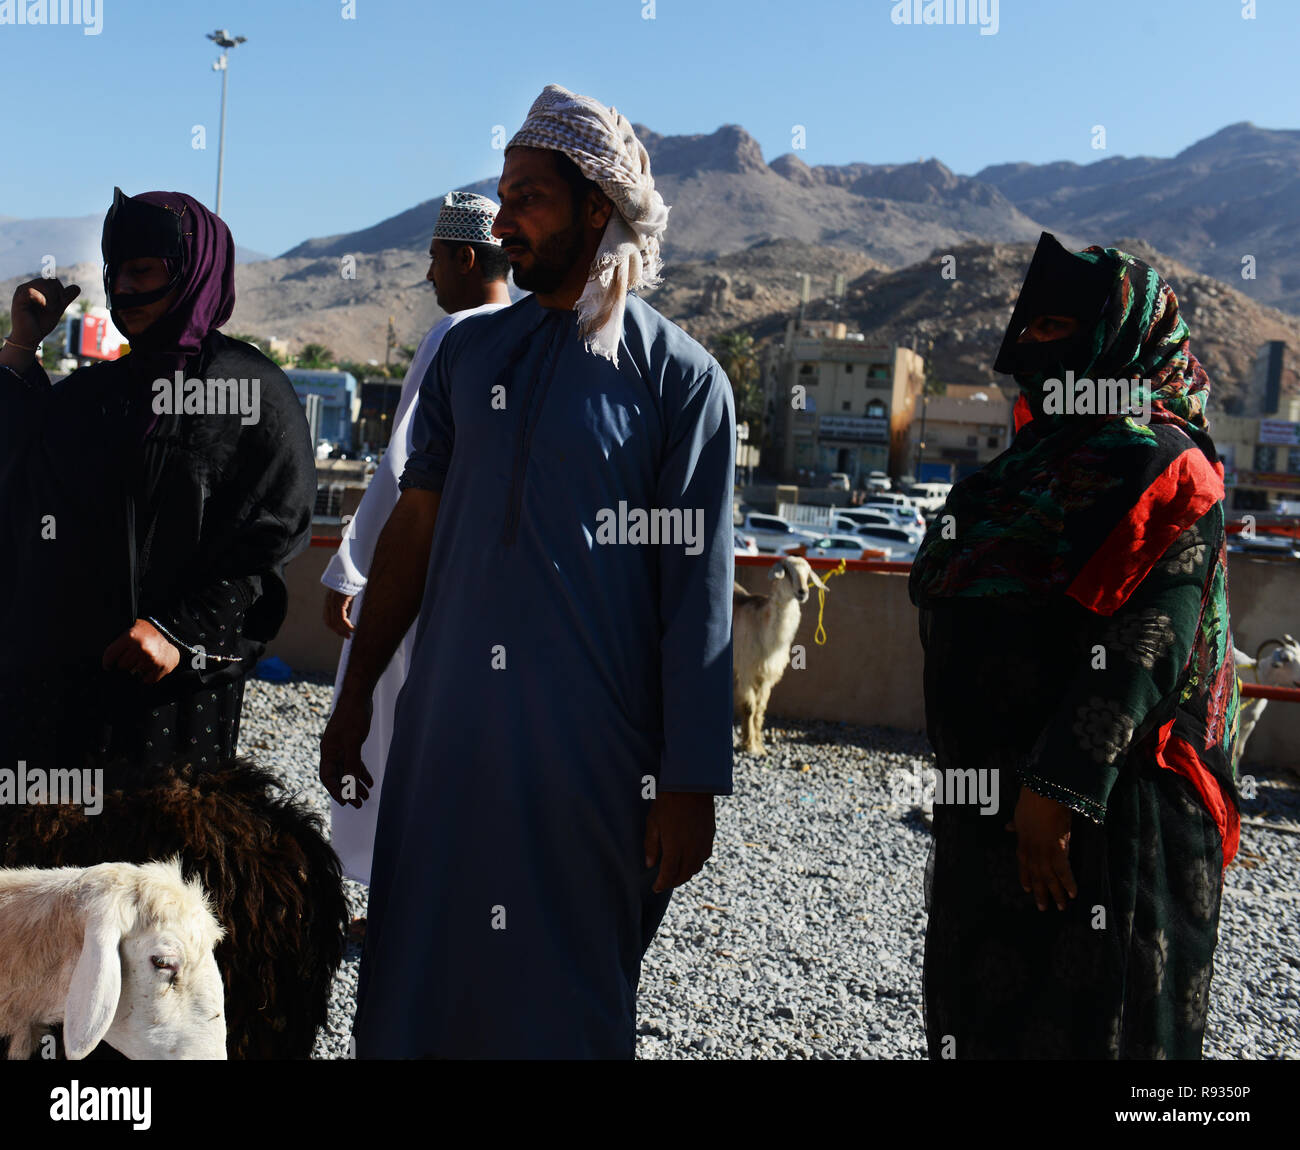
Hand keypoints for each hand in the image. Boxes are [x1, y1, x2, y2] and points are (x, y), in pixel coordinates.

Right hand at [9, 277, 79, 344]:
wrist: (31, 337)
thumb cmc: (41, 323)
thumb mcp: (57, 308)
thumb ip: (65, 298)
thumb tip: (77, 287)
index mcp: (35, 288)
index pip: (53, 281)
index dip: (62, 291)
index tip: (61, 304)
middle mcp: (28, 287)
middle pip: (51, 281)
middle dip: (59, 295)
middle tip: (55, 308)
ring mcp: (22, 291)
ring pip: (44, 283)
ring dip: (52, 298)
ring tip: (49, 309)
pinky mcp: (18, 298)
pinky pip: (33, 291)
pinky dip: (44, 300)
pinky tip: (44, 308)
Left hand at [101, 619, 179, 684]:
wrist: (174, 634)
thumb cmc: (150, 632)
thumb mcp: (133, 628)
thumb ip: (120, 640)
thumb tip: (107, 657)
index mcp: (131, 637)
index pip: (110, 655)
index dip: (107, 662)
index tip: (108, 665)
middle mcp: (141, 648)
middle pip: (121, 665)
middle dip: (125, 663)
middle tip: (133, 657)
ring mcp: (151, 660)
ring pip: (133, 673)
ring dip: (136, 669)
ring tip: (143, 660)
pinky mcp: (160, 669)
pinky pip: (146, 680)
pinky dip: (147, 676)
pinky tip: (150, 666)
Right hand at [320, 688, 373, 807]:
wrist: (358, 696)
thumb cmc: (353, 716)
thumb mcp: (353, 742)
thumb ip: (351, 763)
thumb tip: (350, 783)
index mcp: (328, 751)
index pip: (328, 777)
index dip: (336, 791)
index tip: (346, 802)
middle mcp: (332, 751)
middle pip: (338, 776)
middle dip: (348, 791)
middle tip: (358, 804)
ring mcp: (341, 747)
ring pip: (347, 770)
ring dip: (356, 783)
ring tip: (366, 796)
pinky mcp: (351, 743)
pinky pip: (354, 762)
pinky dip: (361, 772)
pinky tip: (370, 781)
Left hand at [322, 588, 356, 637]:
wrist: (349, 573)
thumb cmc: (350, 583)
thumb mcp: (345, 595)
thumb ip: (345, 604)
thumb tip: (350, 613)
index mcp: (329, 602)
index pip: (327, 619)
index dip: (333, 628)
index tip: (341, 632)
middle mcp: (329, 603)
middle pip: (330, 622)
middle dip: (338, 631)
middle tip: (347, 637)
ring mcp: (333, 602)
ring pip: (336, 621)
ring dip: (343, 630)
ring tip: (351, 634)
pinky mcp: (340, 601)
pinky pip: (341, 617)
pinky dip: (347, 625)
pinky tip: (353, 628)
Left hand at [644, 790, 714, 892]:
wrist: (692, 785)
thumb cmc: (668, 802)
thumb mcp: (653, 822)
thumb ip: (651, 846)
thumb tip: (650, 865)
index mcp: (675, 847)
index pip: (669, 874)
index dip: (662, 884)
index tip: (656, 888)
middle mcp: (691, 849)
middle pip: (684, 875)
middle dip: (673, 882)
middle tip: (664, 883)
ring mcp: (702, 843)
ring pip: (695, 868)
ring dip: (685, 874)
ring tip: (676, 874)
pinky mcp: (710, 837)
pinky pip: (704, 857)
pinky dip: (695, 864)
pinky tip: (689, 860)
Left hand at [1006, 787, 1077, 910]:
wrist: (1043, 795)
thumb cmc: (1032, 802)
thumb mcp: (1020, 814)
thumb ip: (1016, 825)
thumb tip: (1007, 827)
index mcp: (1022, 843)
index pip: (1023, 865)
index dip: (1025, 877)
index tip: (1026, 889)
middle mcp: (1031, 851)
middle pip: (1036, 876)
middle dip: (1041, 892)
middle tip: (1044, 908)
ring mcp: (1043, 852)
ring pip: (1049, 878)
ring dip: (1055, 894)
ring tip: (1061, 907)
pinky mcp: (1058, 849)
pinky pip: (1064, 871)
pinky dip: (1068, 883)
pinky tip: (1073, 894)